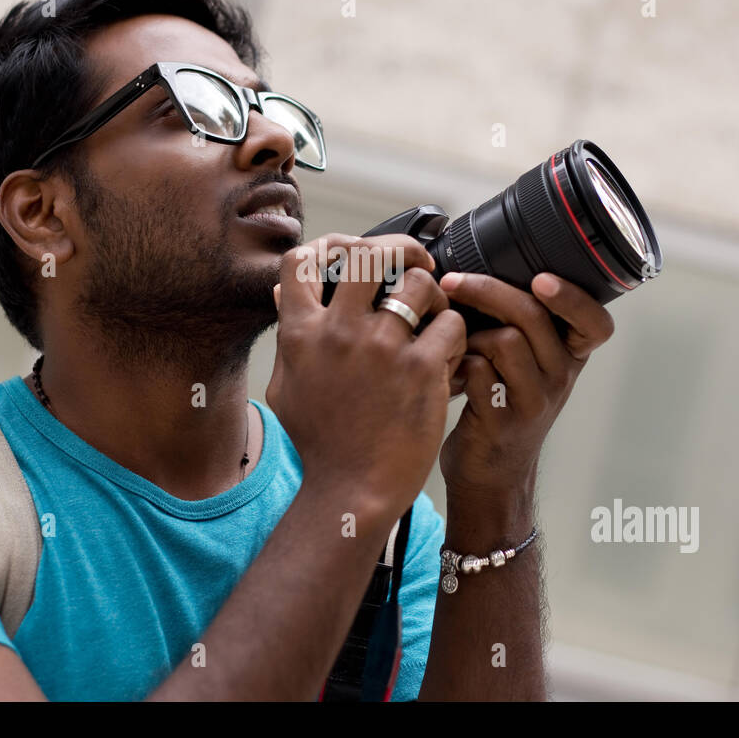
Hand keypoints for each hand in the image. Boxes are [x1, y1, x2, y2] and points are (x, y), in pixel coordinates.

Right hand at [266, 234, 467, 525]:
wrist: (350, 493)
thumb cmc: (320, 446)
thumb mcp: (286, 388)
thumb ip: (289, 338)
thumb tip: (283, 294)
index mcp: (301, 334)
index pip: (302, 260)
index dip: (332, 244)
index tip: (356, 250)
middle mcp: (339, 332)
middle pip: (369, 254)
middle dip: (399, 250)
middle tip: (416, 264)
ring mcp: (381, 348)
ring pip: (420, 283)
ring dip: (434, 297)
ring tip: (435, 321)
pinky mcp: (422, 369)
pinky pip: (450, 324)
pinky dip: (455, 336)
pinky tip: (448, 358)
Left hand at [437, 272, 614, 499]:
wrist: (491, 473)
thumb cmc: (501, 404)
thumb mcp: (529, 366)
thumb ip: (523, 325)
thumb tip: (480, 266)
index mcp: (571, 356)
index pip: (595, 323)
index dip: (573, 297)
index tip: (542, 278)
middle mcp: (561, 376)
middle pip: (532, 315)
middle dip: (486, 289)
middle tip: (452, 281)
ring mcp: (535, 400)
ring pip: (504, 340)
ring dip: (469, 332)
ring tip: (455, 340)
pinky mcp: (503, 420)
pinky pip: (477, 370)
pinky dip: (456, 360)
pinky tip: (449, 367)